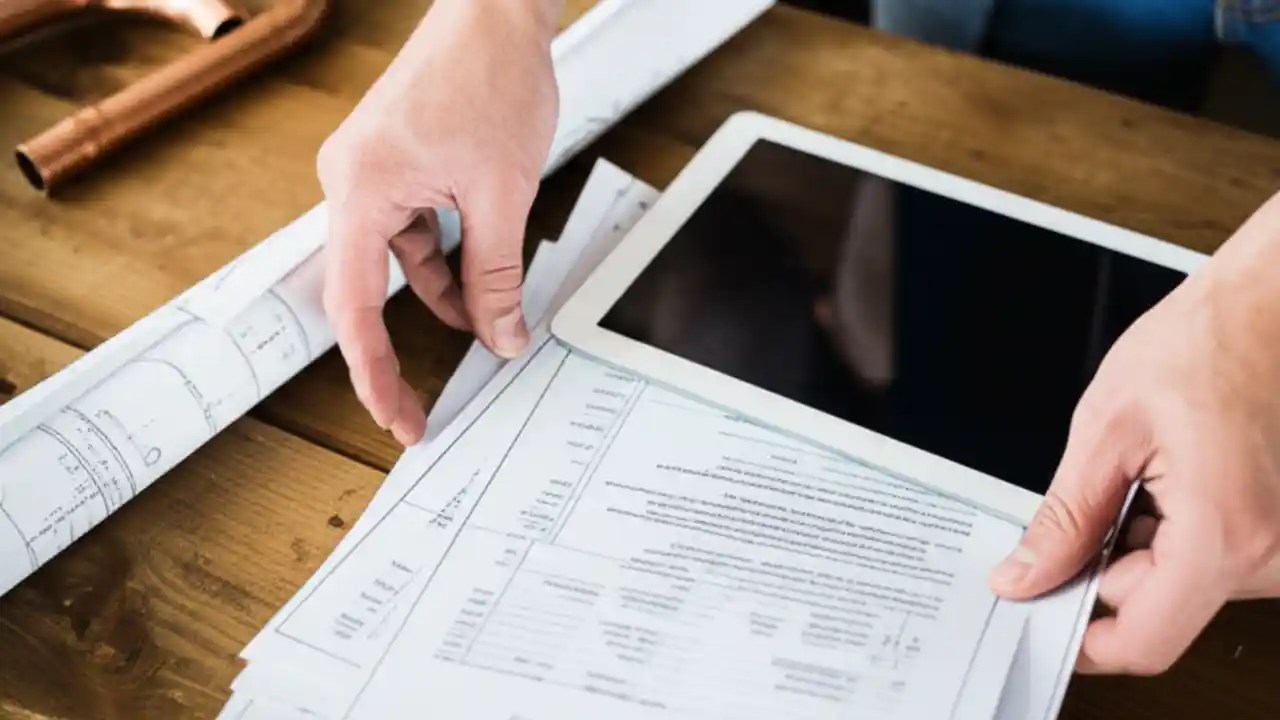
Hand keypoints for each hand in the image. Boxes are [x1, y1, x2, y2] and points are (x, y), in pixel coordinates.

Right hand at [318, 0, 561, 444]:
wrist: (495, 10)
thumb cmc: (493, 79)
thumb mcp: (504, 194)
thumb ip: (498, 276)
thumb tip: (503, 338)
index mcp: (360, 190)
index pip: (356, 307)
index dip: (375, 374)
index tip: (397, 419)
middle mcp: (348, 183)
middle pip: (364, 291)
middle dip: (397, 351)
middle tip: (418, 411)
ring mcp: (366, 173)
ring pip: (396, 262)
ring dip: (441, 296)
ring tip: (488, 321)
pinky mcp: (390, 166)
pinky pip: (409, 232)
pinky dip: (444, 259)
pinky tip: (478, 278)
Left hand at [989, 192, 1279, 674]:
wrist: (1272, 305)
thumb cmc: (1206, 343)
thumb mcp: (1106, 429)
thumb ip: (1063, 518)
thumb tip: (1026, 575)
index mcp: (1223, 531)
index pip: (1144, 640)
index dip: (1082, 638)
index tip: (1042, 616)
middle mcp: (1271, 552)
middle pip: (1158, 607)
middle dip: (1108, 563)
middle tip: (1094, 496)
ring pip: (1184, 582)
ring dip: (1145, 540)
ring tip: (1150, 467)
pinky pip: (1214, 558)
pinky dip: (1178, 529)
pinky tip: (1175, 474)